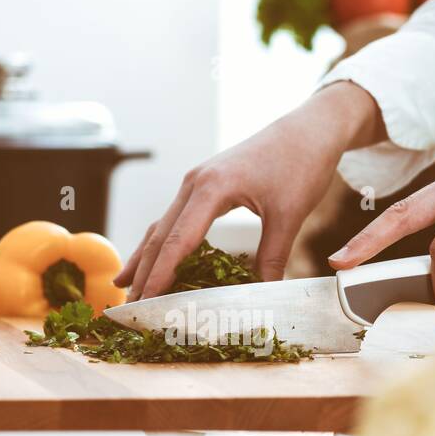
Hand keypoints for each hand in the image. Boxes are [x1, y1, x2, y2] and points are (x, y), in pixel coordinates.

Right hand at [115, 82, 385, 299]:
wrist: (309, 128)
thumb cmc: (301, 164)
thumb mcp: (289, 214)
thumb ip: (272, 256)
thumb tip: (262, 296)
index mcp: (211, 187)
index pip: (176, 241)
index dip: (159, 276)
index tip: (145, 302)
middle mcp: (195, 183)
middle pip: (160, 235)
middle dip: (143, 272)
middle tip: (128, 307)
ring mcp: (196, 182)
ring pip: (162, 226)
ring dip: (145, 258)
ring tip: (125, 286)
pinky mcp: (205, 185)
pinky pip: (175, 219)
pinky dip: (162, 243)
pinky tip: (153, 260)